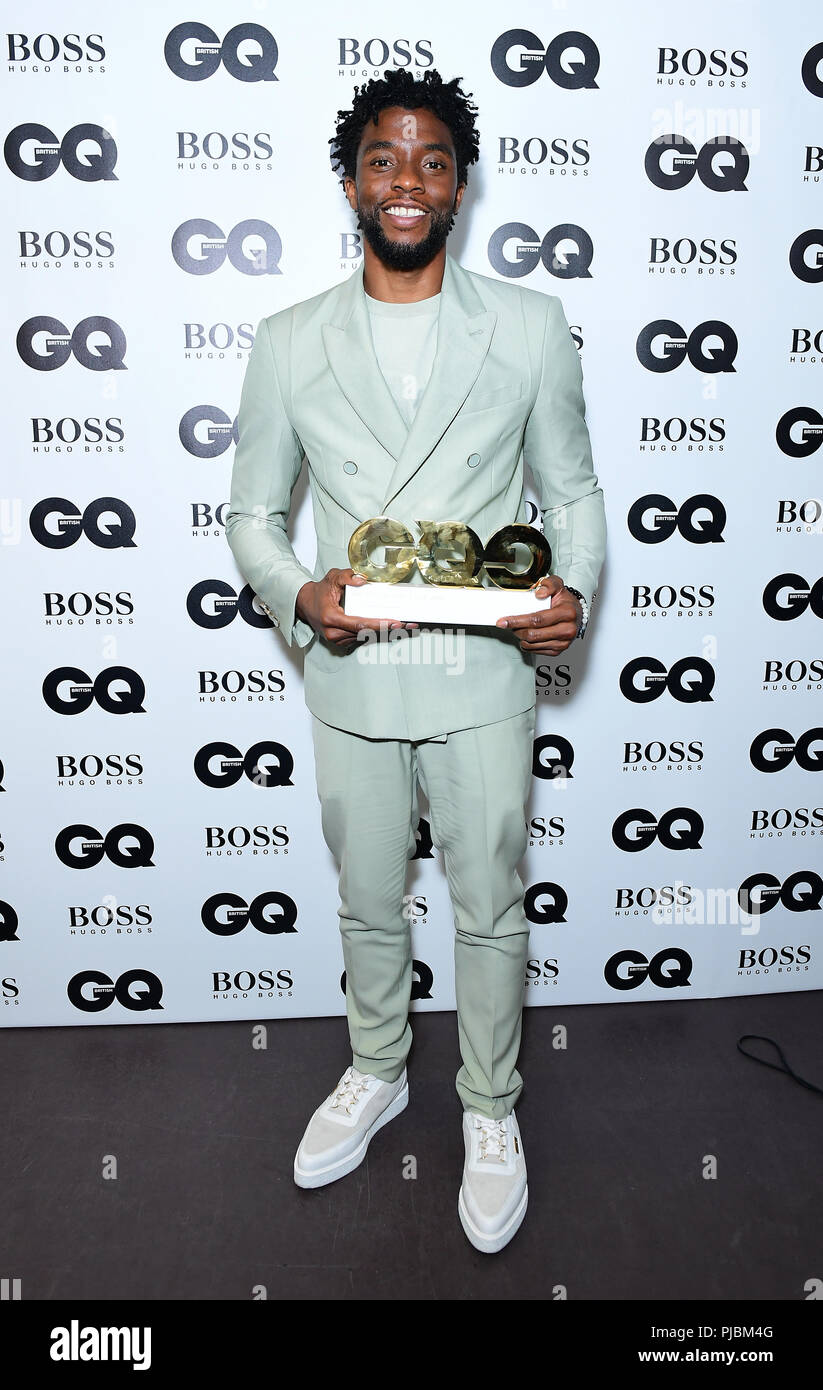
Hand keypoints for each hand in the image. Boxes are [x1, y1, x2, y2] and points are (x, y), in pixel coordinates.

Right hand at [296, 569, 416, 649]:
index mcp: (332, 618)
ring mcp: (337, 639)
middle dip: (388, 628)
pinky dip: (375, 633)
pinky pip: (361, 638)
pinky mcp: (340, 642)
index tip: (394, 622)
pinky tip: (391, 629)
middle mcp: (334, 632)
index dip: (378, 624)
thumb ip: (346, 576)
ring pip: (365, 637)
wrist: (305, 605)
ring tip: (406, 626)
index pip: (359, 624)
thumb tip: (361, 580)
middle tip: (409, 624)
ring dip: (384, 632)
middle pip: (366, 633)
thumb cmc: (319, 593)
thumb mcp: (331, 578)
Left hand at [495, 575, 581, 654]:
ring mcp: (563, 642)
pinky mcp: (558, 650)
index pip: (538, 619)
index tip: (503, 621)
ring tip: (518, 628)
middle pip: (533, 634)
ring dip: (520, 637)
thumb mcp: (557, 585)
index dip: (517, 621)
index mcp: (567, 612)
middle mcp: (568, 629)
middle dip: (516, 630)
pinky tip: (526, 636)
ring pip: (533, 644)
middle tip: (509, 624)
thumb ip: (548, 584)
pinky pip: (536, 651)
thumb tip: (539, 594)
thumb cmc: (564, 600)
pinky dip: (527, 644)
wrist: (576, 613)